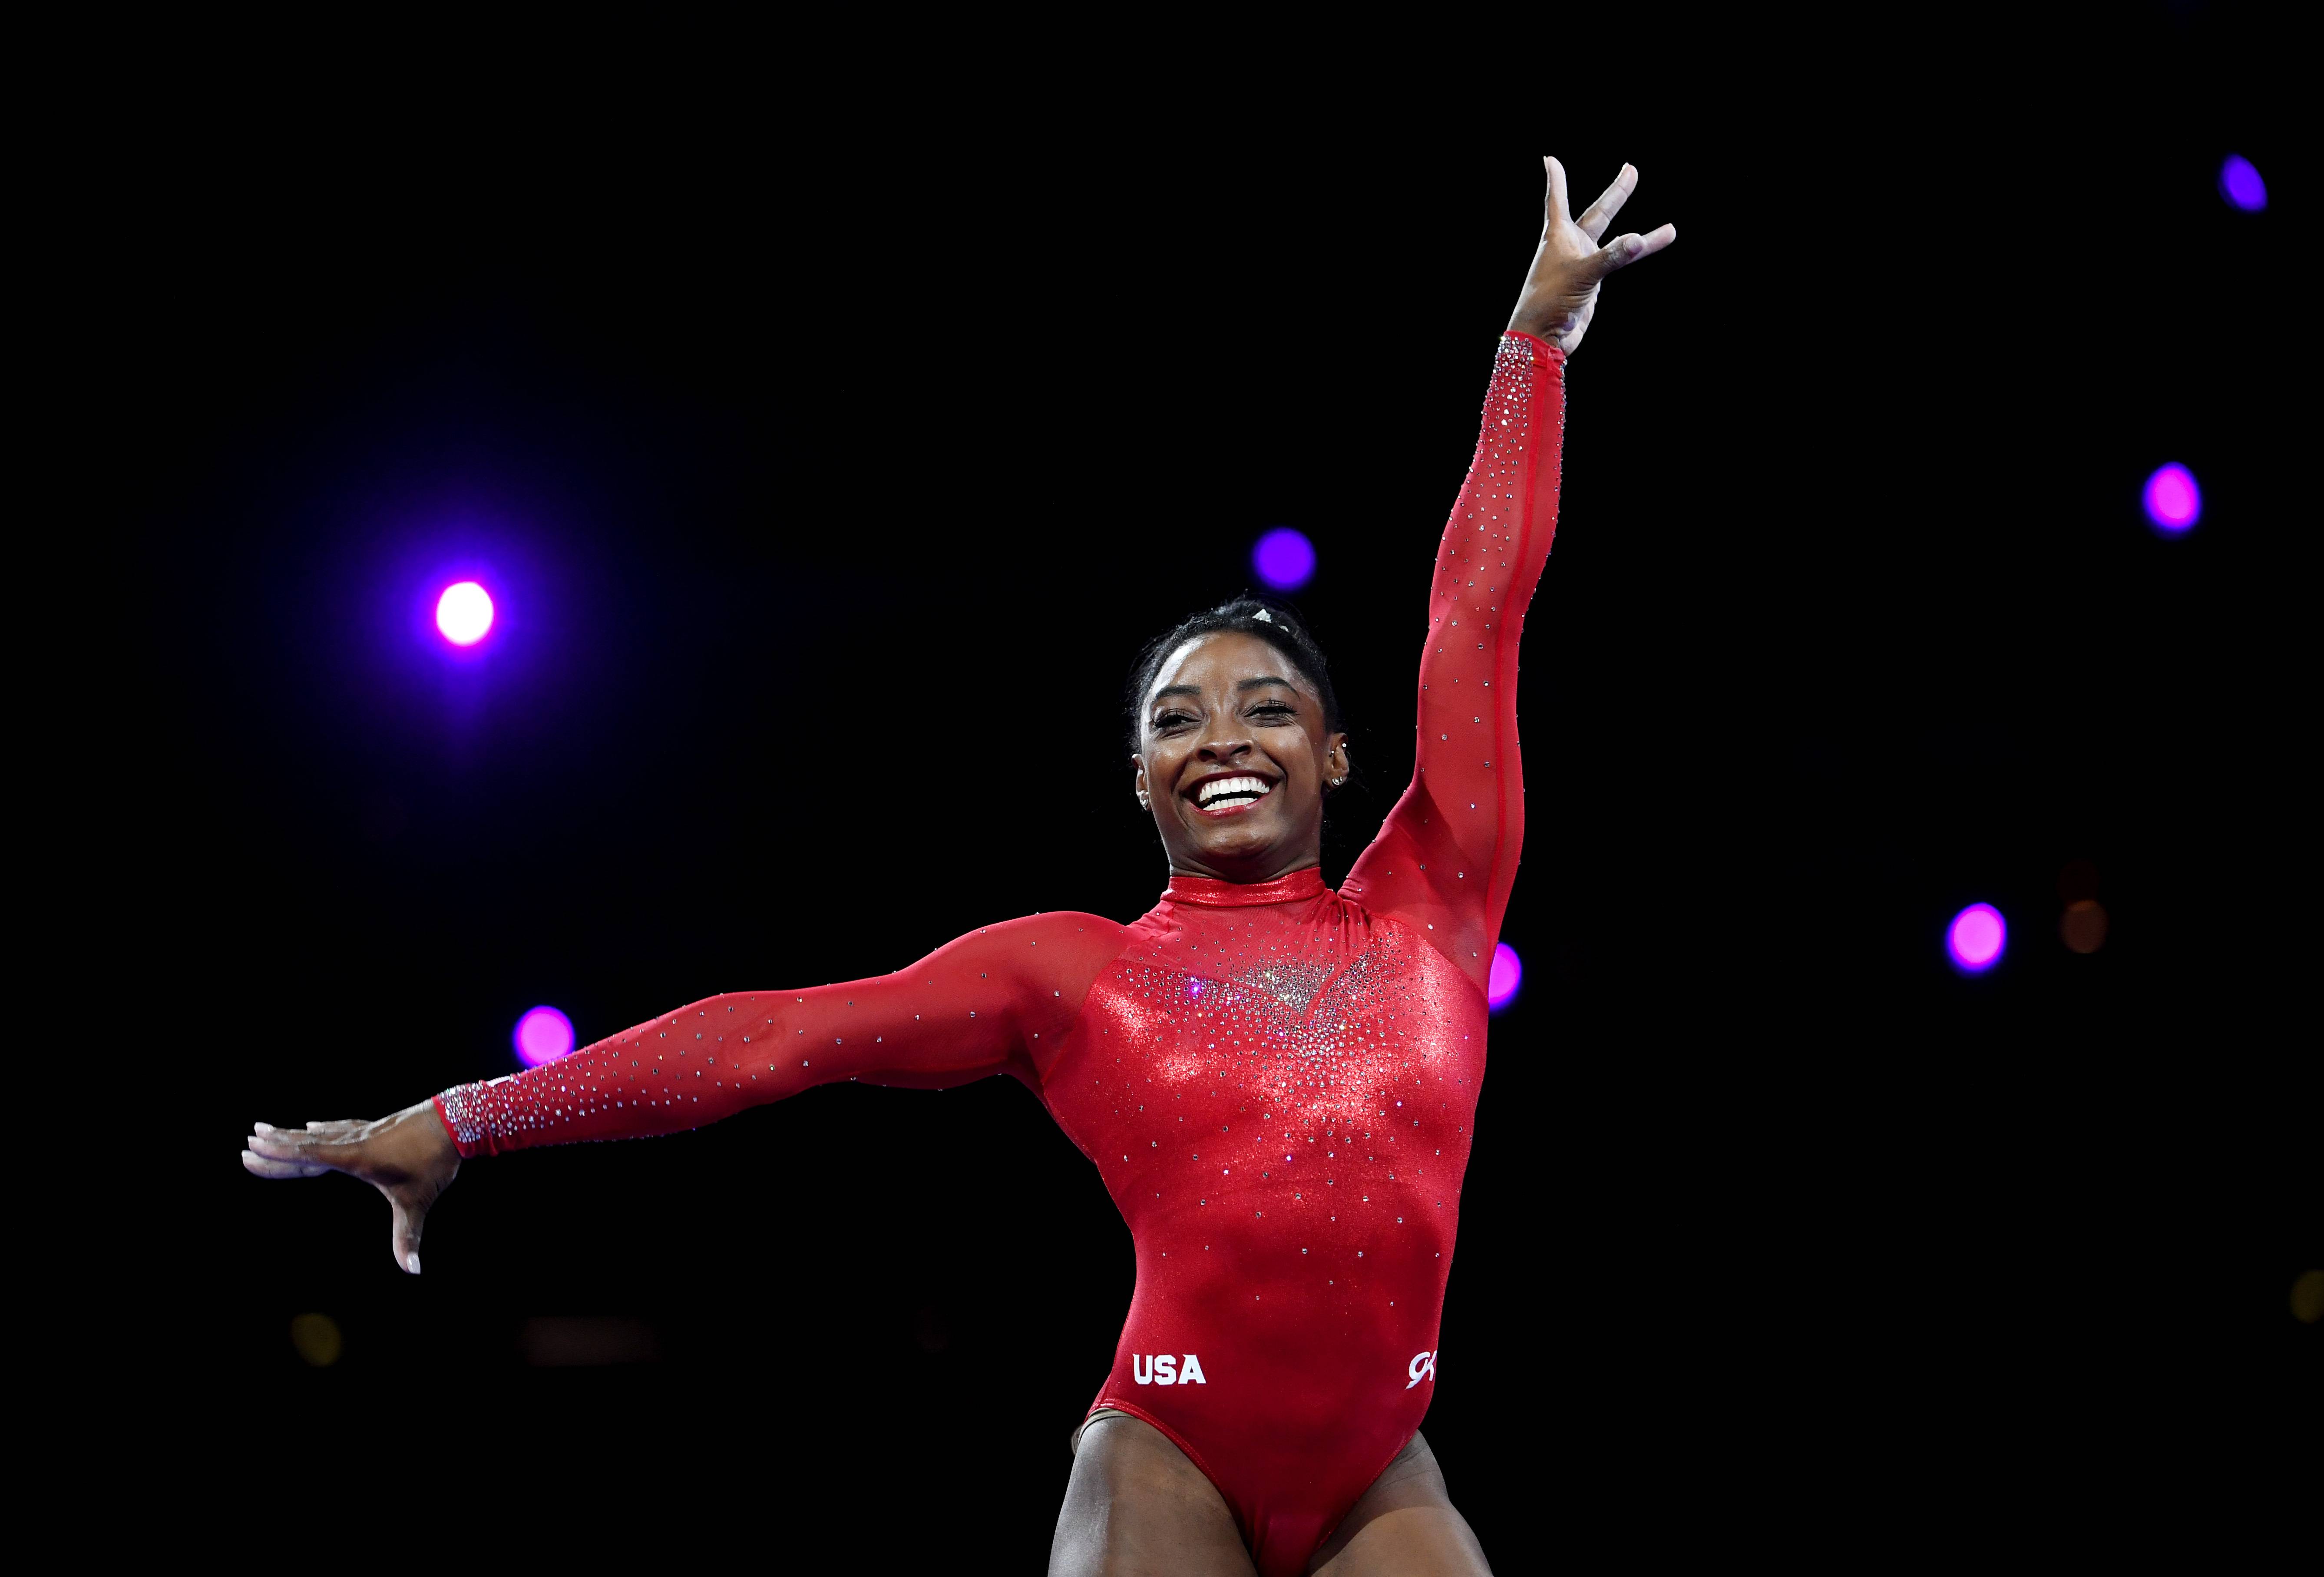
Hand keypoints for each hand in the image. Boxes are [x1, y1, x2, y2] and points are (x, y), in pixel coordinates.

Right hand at [243, 1100, 460, 1273]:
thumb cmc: (434, 1161)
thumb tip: (413, 1270)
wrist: (457, 1119)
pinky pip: (341, 1127)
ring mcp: (365, 1131)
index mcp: (357, 1158)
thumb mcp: (419, 1201)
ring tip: (267, 1129)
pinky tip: (313, 1125)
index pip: (310, 1155)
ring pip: (321, 1133)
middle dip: (276, 1145)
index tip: (253, 1149)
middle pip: (307, 1143)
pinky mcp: (377, 1126)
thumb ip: (408, 1236)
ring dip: (292, 1134)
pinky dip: (322, 1129)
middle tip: (247, 1141)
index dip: (280, 1155)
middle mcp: (355, 1141)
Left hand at [1506, 157, 1675, 353]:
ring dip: (1641, 234)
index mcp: (1558, 236)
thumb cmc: (1549, 301)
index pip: (1556, 200)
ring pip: (1616, 241)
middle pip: (1598, 213)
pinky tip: (1655, 246)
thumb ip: (1611, 257)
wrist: (1543, 337)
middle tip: (1631, 170)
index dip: (1555, 180)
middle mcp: (1571, 245)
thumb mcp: (1581, 275)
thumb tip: (1639, 241)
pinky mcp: (1593, 282)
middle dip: (1616, 194)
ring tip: (1670, 228)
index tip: (1549, 160)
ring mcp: (1584, 263)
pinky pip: (1620, 262)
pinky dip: (1637, 254)